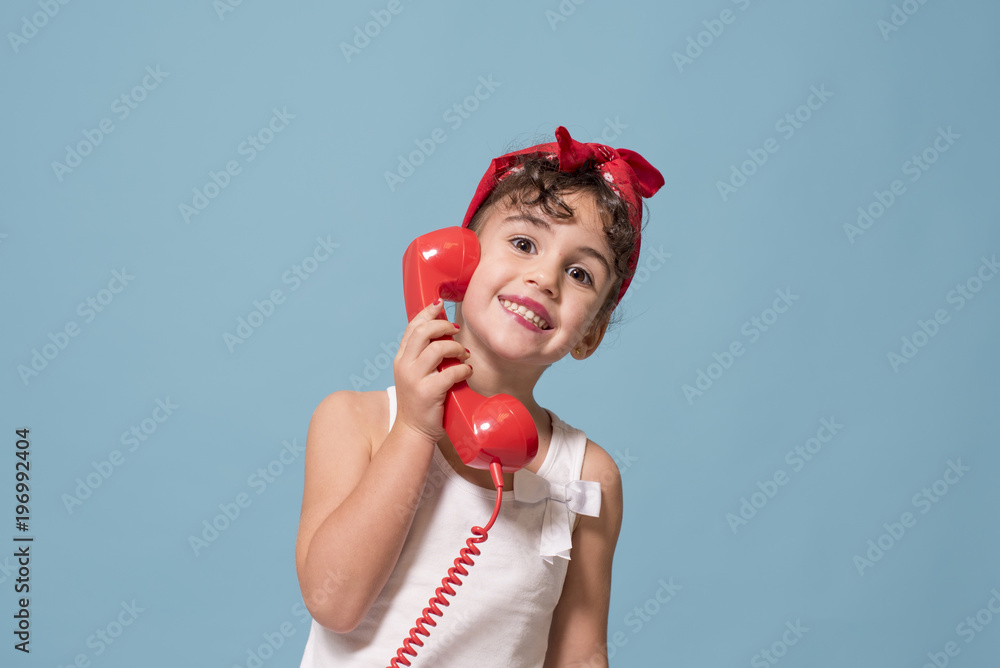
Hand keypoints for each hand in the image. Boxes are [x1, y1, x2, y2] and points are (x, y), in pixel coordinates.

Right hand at [392, 299, 471, 444]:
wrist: (413, 431)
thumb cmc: (420, 402)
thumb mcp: (415, 374)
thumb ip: (423, 356)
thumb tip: (444, 333)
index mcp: (401, 359)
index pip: (411, 327)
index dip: (426, 313)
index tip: (440, 304)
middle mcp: (404, 366)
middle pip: (422, 332)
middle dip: (443, 325)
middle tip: (456, 330)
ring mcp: (414, 379)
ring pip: (437, 349)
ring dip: (455, 348)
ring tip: (464, 355)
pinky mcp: (427, 392)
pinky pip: (450, 372)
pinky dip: (463, 370)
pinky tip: (467, 372)